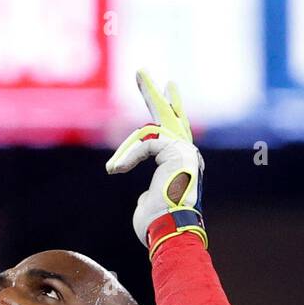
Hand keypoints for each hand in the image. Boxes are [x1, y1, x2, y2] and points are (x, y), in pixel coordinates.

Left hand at [105, 69, 205, 253]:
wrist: (171, 232)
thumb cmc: (157, 227)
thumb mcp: (150, 205)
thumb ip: (150, 193)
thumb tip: (147, 195)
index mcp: (182, 165)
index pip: (175, 132)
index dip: (169, 112)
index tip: (164, 91)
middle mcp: (188, 154)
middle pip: (170, 116)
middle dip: (152, 94)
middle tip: (140, 72)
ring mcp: (185, 151)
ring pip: (150, 131)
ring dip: (127, 150)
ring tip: (116, 166)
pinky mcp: (178, 151)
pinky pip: (146, 143)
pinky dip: (130, 157)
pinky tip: (118, 170)